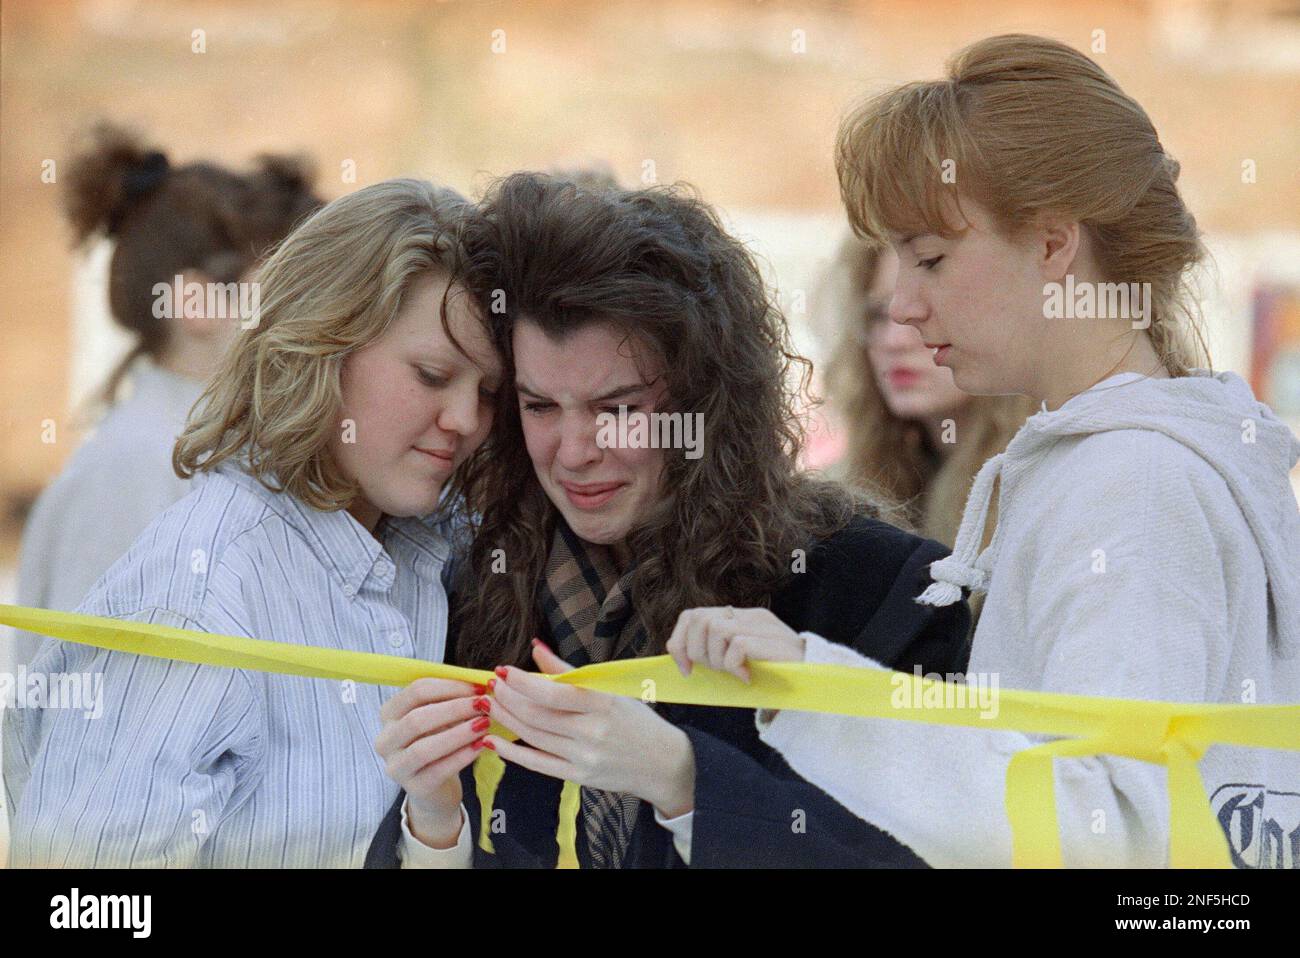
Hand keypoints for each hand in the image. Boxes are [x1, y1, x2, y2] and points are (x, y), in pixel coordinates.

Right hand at [375, 677, 484, 847]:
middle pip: (417, 719)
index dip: (449, 687)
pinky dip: (461, 756)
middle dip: (454, 709)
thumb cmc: (438, 741)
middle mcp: (385, 740)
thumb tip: (480, 680)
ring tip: (484, 724)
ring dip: (458, 733)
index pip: (416, 691)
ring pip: (424, 748)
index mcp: (389, 714)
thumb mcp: (440, 717)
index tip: (477, 687)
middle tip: (483, 705)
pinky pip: (438, 771)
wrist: (435, 786)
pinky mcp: (414, 788)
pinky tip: (481, 745)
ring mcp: (396, 766)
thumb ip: (452, 698)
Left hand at [484, 641, 696, 817]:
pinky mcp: (579, 777)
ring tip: (491, 704)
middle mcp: (593, 731)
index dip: (522, 682)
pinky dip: (512, 752)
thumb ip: (569, 670)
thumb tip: (536, 647)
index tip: (503, 671)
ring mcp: (584, 756)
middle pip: (537, 714)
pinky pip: (537, 764)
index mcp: (603, 703)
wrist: (663, 763)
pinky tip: (494, 740)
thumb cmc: (636, 720)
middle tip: (490, 686)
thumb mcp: (610, 689)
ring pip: (533, 736)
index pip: (553, 692)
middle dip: (507, 698)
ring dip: (506, 719)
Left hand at [666, 606, 805, 682]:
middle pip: (699, 620)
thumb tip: (683, 662)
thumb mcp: (741, 663)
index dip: (680, 642)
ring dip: (717, 660)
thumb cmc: (777, 677)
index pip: (693, 615)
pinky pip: (736, 645)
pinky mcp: (772, 639)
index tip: (686, 670)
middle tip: (717, 672)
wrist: (818, 682)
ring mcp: (762, 626)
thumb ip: (718, 653)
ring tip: (735, 673)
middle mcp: (750, 616)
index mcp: (740, 617)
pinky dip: (735, 666)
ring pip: (714, 629)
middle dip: (697, 652)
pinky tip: (747, 678)